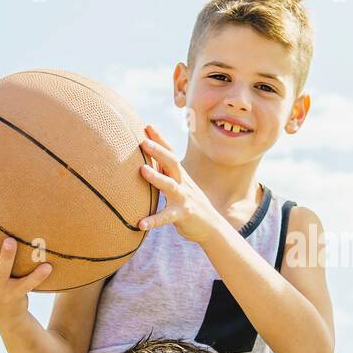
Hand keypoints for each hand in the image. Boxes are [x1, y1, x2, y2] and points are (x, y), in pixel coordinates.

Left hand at [137, 124, 223, 244]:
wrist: (212, 226)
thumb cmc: (190, 204)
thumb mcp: (181, 186)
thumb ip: (167, 175)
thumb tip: (146, 164)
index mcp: (180, 176)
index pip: (170, 153)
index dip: (160, 139)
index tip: (147, 125)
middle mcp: (183, 184)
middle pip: (172, 163)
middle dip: (158, 151)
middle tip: (143, 141)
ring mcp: (184, 199)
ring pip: (170, 186)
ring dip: (156, 177)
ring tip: (142, 169)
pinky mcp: (183, 216)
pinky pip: (167, 218)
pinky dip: (154, 221)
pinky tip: (140, 224)